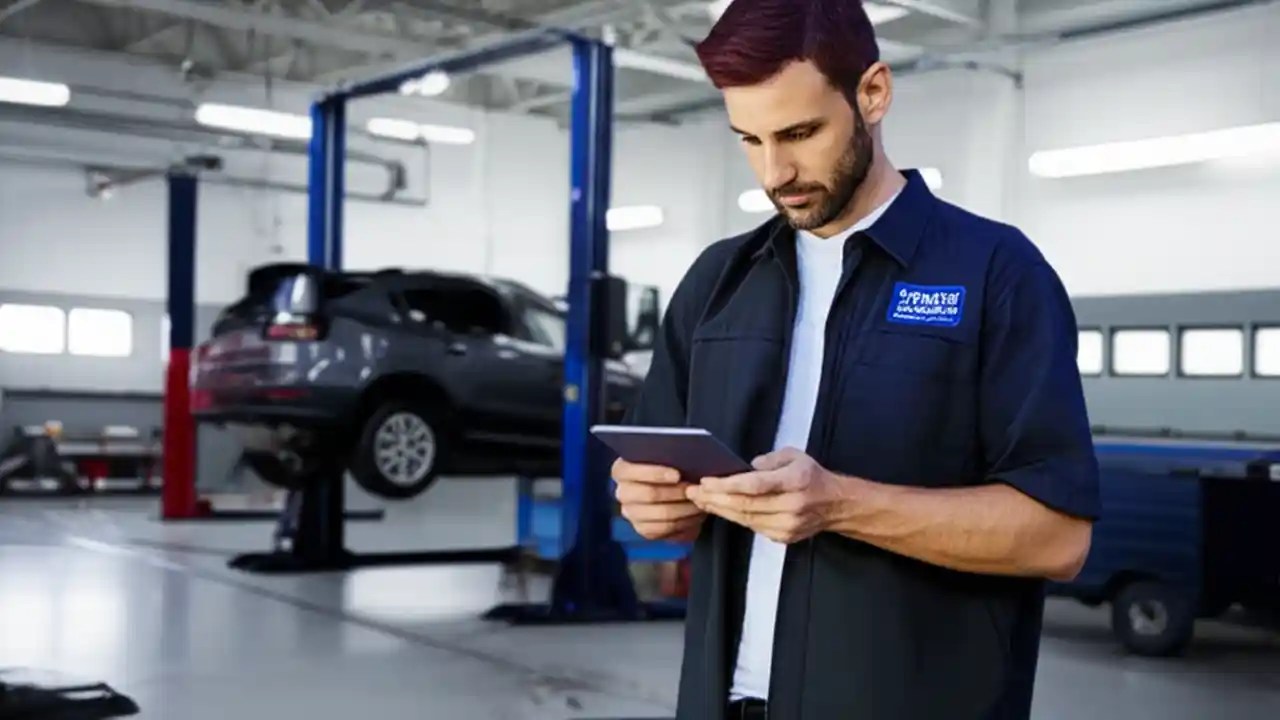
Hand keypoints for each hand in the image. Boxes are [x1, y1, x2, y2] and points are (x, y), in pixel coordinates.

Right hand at [612, 458, 705, 541]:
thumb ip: (669, 457)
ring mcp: (631, 513)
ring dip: (685, 508)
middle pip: (649, 494)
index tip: (677, 475)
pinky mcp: (643, 529)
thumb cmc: (670, 469)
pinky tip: (694, 516)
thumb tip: (684, 461)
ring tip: (699, 502)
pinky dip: (684, 523)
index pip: (630, 471)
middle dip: (676, 492)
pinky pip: (664, 529)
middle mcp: (623, 493)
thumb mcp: (667, 459)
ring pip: (660, 513)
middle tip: (694, 490)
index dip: (654, 473)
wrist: (673, 493)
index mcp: (622, 471)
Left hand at [687, 447, 851, 543]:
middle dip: (715, 499)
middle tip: (693, 492)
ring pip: (745, 519)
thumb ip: (768, 460)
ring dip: (719, 510)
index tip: (706, 481)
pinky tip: (719, 509)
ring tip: (700, 500)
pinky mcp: (783, 537)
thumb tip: (744, 469)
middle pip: (745, 505)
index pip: (755, 485)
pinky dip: (734, 518)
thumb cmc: (811, 476)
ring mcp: (788, 525)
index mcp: (796, 480)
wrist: (836, 505)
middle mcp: (792, 505)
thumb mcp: (794, 455)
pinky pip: (752, 527)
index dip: (727, 485)